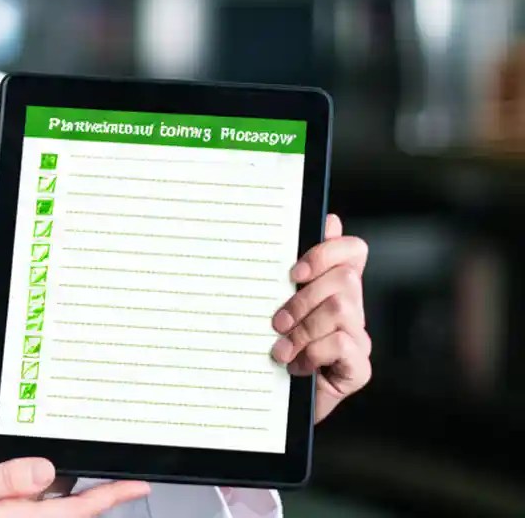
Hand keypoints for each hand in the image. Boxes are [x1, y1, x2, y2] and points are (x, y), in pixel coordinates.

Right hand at [0, 458, 149, 517]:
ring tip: (78, 475)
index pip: (74, 512)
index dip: (108, 498)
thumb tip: (47, 472)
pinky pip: (25, 513)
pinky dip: (39, 499)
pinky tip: (36, 485)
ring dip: (64, 496)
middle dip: (88, 495)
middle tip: (111, 472)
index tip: (136, 486)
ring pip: (45, 513)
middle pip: (63, 513)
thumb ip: (2, 480)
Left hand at [271, 213, 371, 422]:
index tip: (293, 273)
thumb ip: (289, 271)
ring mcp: (359, 340)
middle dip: (304, 298)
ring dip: (304, 328)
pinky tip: (297, 367)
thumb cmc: (268, 351)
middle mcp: (351, 311)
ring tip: (281, 349)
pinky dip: (313, 353)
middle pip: (345, 279)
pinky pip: (343, 343)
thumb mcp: (268, 306)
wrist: (269, 407)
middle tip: (276, 323)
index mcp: (332, 289)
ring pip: (342, 308)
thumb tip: (326, 221)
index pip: (353, 251)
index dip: (327, 252)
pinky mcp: (359, 369)